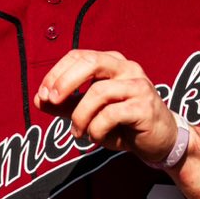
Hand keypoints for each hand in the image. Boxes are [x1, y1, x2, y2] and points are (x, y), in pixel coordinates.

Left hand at [36, 49, 179, 166]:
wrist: (160, 142)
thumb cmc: (124, 124)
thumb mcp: (89, 114)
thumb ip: (65, 105)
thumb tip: (39, 99)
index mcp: (112, 63)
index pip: (79, 56)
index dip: (57, 73)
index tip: (44, 94)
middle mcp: (126, 68)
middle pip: (90, 62)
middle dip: (65, 81)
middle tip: (52, 100)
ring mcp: (138, 85)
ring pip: (98, 92)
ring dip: (80, 115)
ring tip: (78, 132)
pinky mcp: (145, 106)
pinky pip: (111, 114)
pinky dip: (96, 129)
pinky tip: (96, 137)